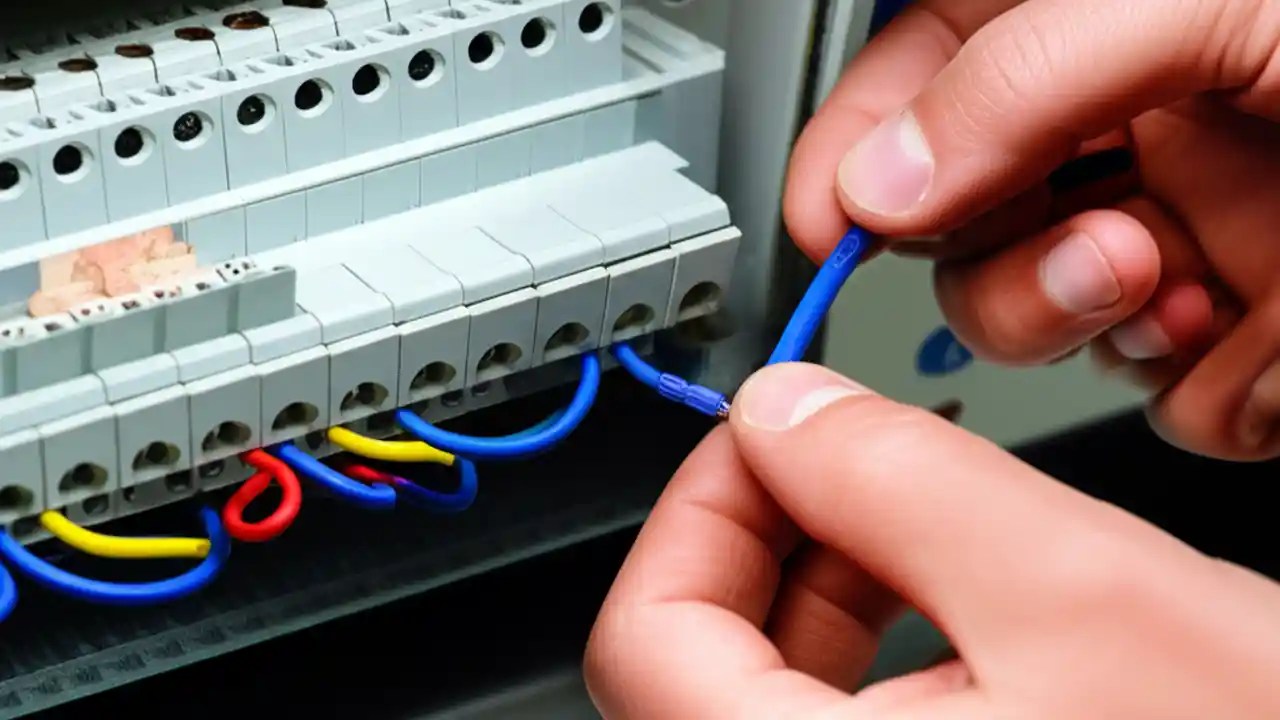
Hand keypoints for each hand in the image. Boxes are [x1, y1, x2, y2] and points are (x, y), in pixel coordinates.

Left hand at [585, 363, 1279, 718]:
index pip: (644, 638)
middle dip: (771, 539)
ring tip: (921, 526)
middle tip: (846, 461)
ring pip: (769, 697)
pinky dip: (879, 654)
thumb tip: (780, 411)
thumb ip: (894, 476)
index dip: (699, 506)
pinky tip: (954, 607)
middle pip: (695, 666)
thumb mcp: (1071, 585)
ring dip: (828, 591)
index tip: (767, 433)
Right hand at [784, 0, 1279, 459]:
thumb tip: (883, 181)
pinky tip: (1229, 323)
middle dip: (982, 250)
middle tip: (1061, 234)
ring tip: (1148, 276)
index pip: (924, 71)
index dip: (856, 140)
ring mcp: (1181, 244)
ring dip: (1061, 317)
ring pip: (1027, 320)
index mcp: (1105, 29)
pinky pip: (1157, 400)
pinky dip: (1187, 386)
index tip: (826, 222)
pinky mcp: (1245, 343)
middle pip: (953, 218)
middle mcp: (1135, 139)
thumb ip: (1025, 78)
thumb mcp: (1218, 5)